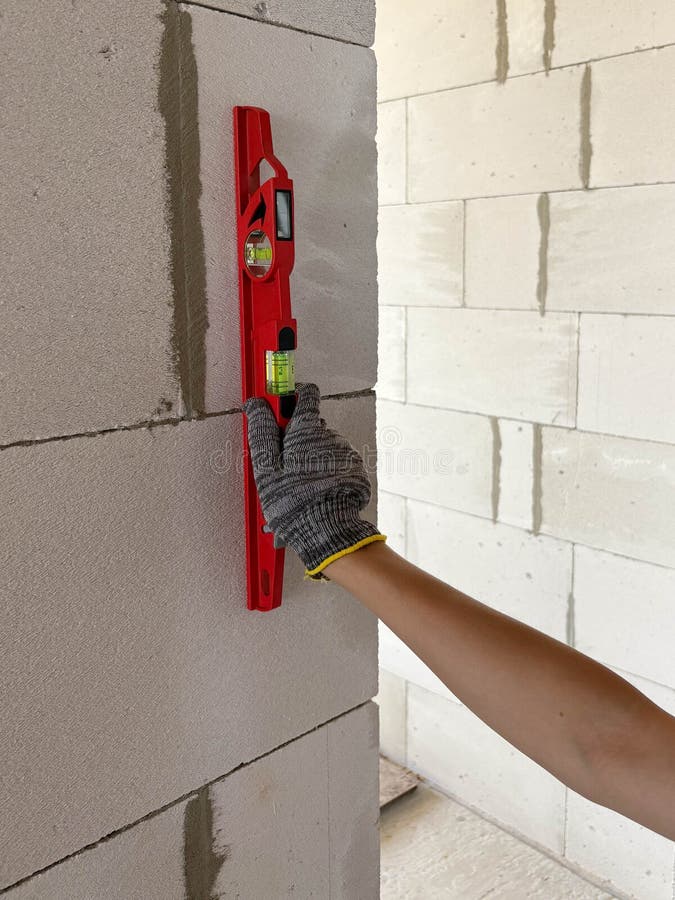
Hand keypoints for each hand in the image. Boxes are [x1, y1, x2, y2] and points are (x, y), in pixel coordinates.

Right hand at [243, 383, 384, 576]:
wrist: (329, 530)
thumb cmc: (294, 501)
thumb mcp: (267, 469)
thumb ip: (263, 432)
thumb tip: (256, 404)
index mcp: (307, 430)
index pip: (305, 395)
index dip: (292, 396)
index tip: (282, 405)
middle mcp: (330, 436)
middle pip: (311, 426)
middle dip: (297, 438)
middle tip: (283, 464)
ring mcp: (345, 453)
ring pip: (323, 447)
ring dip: (311, 458)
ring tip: (299, 485)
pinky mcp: (355, 470)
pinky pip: (336, 463)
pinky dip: (325, 472)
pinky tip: (316, 490)